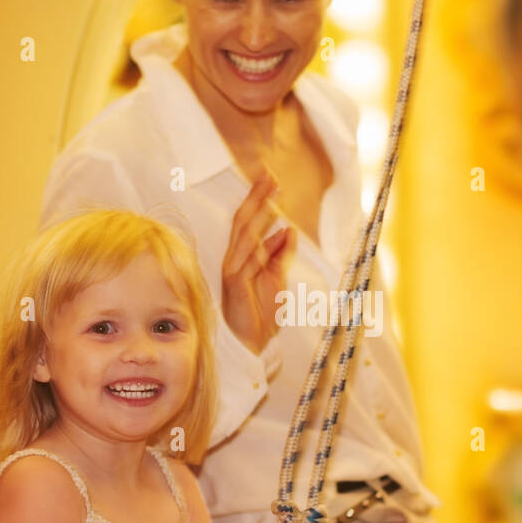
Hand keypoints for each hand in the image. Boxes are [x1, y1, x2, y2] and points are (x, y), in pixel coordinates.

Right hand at [221, 169, 296, 355]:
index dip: (257, 199)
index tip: (270, 179)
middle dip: (256, 198)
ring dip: (259, 215)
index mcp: (243, 257)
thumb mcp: (277, 280)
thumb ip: (281, 256)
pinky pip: (248, 264)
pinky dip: (262, 248)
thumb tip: (288, 230)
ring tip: (272, 196)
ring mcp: (233, 273)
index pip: (248, 221)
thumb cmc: (260, 314)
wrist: (250, 345)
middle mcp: (234, 260)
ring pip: (244, 237)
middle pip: (243, 222)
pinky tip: (275, 234)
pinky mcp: (235, 288)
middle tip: (270, 177)